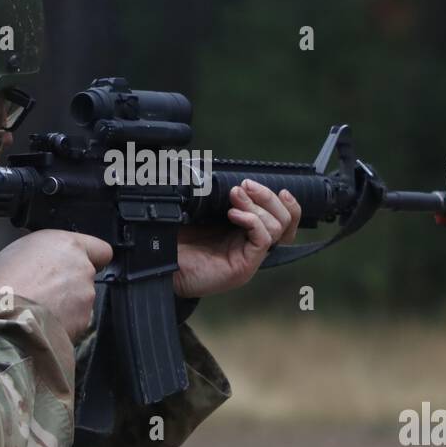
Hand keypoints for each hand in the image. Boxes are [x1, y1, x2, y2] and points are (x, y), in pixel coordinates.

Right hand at [0, 230, 112, 340]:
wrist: (5, 319)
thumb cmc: (3, 282)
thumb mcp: (17, 251)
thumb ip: (43, 252)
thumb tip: (45, 258)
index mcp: (68, 245)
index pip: (100, 249)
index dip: (91, 257)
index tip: (78, 264)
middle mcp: (82, 268)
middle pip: (86, 275)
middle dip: (71, 282)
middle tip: (46, 290)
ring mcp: (86, 296)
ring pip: (82, 299)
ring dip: (67, 303)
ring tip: (40, 309)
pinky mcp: (84, 321)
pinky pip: (76, 320)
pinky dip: (64, 322)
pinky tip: (44, 322)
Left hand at [173, 180, 301, 298]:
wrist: (160, 267)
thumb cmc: (177, 242)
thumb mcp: (200, 215)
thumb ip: (218, 200)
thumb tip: (228, 178)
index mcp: (246, 234)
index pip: (284, 219)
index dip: (284, 202)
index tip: (266, 184)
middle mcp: (252, 247)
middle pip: (285, 221)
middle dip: (268, 197)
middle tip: (245, 186)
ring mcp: (250, 258)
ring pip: (278, 228)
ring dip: (258, 207)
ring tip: (235, 197)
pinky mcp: (243, 267)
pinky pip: (263, 240)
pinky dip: (253, 221)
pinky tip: (233, 215)